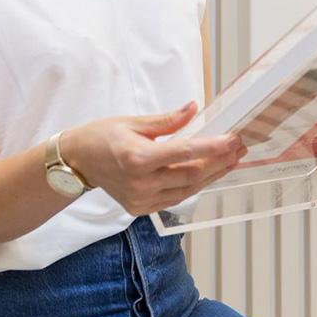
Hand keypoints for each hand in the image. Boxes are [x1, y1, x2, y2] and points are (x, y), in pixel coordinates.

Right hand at [61, 102, 247, 215]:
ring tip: (233, 159)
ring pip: (188, 190)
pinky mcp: (141, 209)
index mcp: (137, 158)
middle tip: (239, 146)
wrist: (77, 163)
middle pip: (191, 175)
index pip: (184, 153)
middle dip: (219, 161)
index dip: (212, 147)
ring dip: (213, 174)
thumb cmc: (103, 136)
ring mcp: (141, 200)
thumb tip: (194, 108)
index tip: (233, 139)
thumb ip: (167, 120)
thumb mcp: (133, 122)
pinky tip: (211, 172)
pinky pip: (176, 198)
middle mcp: (140, 183)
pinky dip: (195, 185)